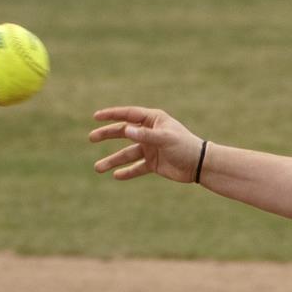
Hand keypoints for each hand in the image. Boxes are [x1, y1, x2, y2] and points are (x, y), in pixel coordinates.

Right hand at [89, 106, 203, 181]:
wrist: (200, 165)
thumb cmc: (185, 146)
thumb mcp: (165, 139)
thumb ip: (145, 135)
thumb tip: (125, 129)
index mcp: (153, 120)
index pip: (128, 115)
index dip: (112, 115)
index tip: (96, 116)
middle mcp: (150, 132)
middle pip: (123, 132)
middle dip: (107, 135)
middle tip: (91, 138)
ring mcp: (151, 148)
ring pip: (127, 154)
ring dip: (113, 160)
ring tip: (98, 168)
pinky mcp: (153, 163)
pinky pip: (137, 167)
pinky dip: (127, 172)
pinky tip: (116, 176)